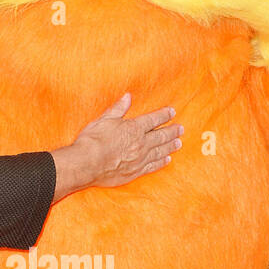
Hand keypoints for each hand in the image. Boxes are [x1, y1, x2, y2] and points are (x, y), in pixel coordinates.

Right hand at [51, 94, 182, 200]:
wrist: (87, 164)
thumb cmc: (92, 140)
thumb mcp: (104, 120)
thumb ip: (118, 109)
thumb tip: (128, 97)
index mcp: (134, 128)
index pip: (153, 120)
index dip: (164, 115)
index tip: (172, 112)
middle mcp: (140, 143)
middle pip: (161, 136)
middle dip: (172, 131)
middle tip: (181, 129)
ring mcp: (139, 159)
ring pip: (160, 151)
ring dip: (170, 147)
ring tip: (179, 143)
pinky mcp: (135, 172)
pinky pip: (153, 166)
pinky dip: (161, 163)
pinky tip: (167, 160)